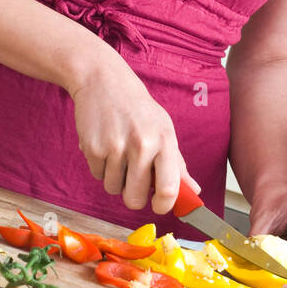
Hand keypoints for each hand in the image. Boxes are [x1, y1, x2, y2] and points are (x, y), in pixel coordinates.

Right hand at [68, 58, 199, 214]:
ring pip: (113, 189)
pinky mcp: (92, 148)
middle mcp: (142, 145)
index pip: (169, 188)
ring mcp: (115, 147)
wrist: (103, 81)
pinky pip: (97, 176)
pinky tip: (105, 145)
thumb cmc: (138, 109)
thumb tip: (194, 191)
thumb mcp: (164, 129)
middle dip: (133, 197)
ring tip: (119, 153)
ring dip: (115, 179)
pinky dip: (101, 167)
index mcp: (165, 141)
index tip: (160, 206)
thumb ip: (178, 164)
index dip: (164, 205)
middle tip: (133, 180)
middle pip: (135, 198)